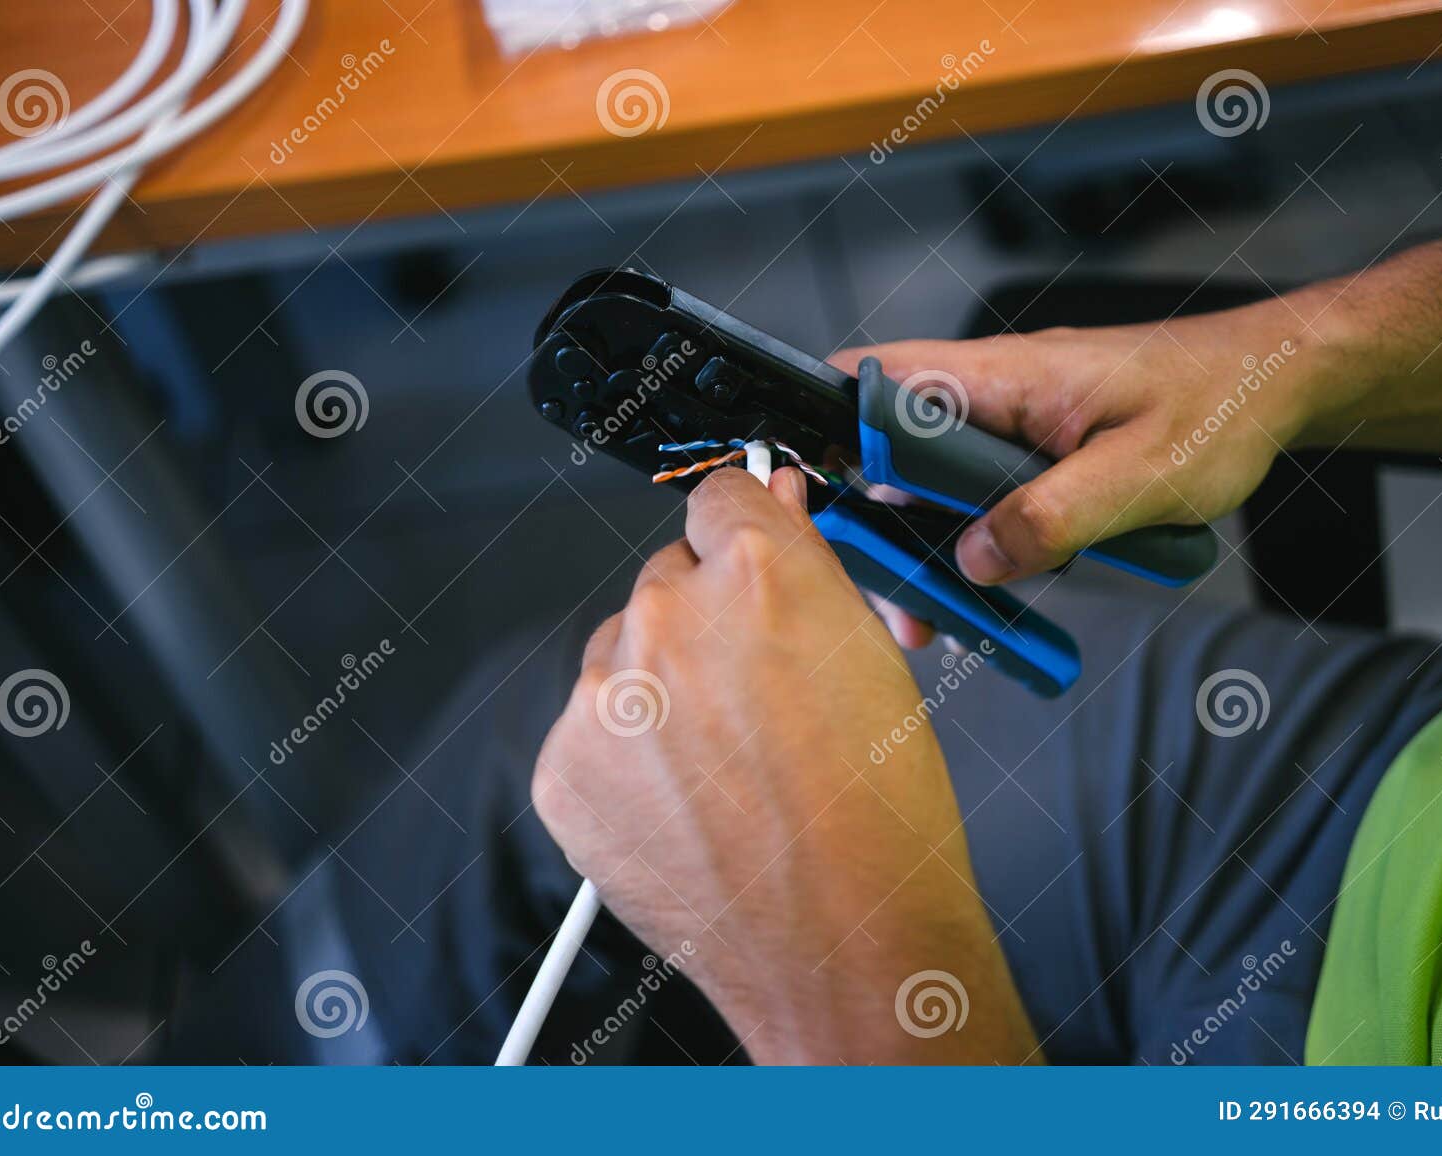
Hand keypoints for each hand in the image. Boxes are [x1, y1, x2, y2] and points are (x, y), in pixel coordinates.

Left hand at [532, 466, 1038, 1063]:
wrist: (843, 946)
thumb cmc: (878, 820)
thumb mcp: (872, 661)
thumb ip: (807, 567)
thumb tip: (775, 506)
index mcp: (757, 577)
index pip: (721, 494)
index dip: (742, 531)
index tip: (742, 558)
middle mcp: (668, 622)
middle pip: (667, 579)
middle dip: (703, 621)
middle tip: (752, 696)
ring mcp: (604, 700)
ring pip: (621, 656)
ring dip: (657, 689)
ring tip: (723, 767)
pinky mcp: (563, 768)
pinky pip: (588, 729)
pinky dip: (625, 756)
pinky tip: (684, 801)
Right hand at [829, 301, 1320, 593]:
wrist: (1275, 385)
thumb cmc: (1220, 405)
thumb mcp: (1139, 477)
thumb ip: (1050, 518)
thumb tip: (975, 559)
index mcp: (1003, 377)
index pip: (877, 383)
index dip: (834, 440)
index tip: (830, 512)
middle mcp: (992, 393)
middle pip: (890, 452)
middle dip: (878, 529)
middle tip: (898, 604)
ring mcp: (1010, 422)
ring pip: (931, 484)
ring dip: (927, 548)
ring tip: (936, 620)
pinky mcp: (1032, 451)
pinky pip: (977, 497)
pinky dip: (973, 545)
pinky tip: (987, 595)